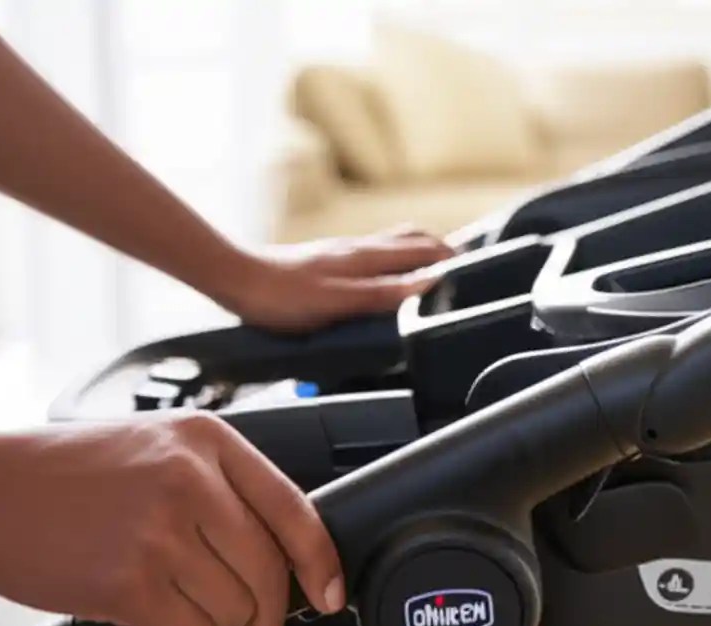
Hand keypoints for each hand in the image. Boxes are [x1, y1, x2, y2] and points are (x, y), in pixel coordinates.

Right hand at [0, 413, 343, 625]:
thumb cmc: (63, 471)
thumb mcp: (156, 445)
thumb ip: (221, 484)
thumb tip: (281, 548)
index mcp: (207, 439)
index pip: (296, 509)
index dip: (322, 562)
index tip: (329, 593)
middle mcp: (191, 479)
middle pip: (271, 571)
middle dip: (269, 613)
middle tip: (253, 625)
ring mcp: (161, 531)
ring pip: (236, 608)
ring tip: (192, 611)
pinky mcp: (129, 581)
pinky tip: (159, 616)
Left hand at [218, 228, 454, 332]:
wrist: (235, 280)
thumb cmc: (281, 296)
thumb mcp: (338, 301)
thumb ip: (384, 293)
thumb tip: (429, 283)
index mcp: (366, 256)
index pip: (422, 249)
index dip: (450, 258)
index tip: (474, 271)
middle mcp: (357, 248)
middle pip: (411, 240)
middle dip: (440, 250)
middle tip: (461, 268)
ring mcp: (341, 253)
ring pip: (391, 244)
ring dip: (416, 252)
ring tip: (431, 268)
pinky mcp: (326, 261)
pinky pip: (372, 255)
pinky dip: (392, 261)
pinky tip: (383, 278)